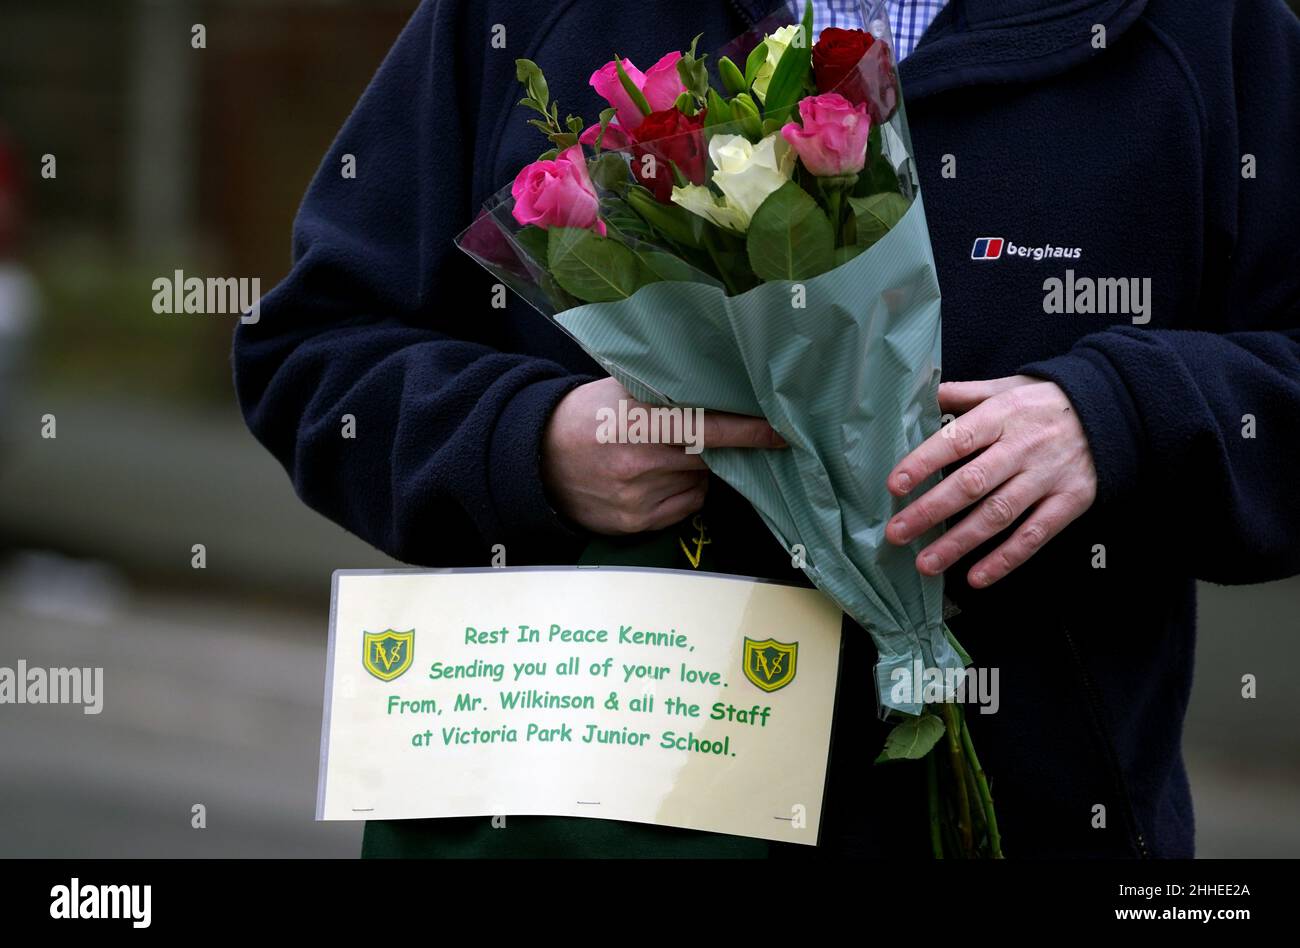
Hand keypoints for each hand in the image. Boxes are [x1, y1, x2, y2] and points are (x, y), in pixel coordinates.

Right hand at [541, 377, 785, 534]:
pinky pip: (685, 506)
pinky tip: (658, 478)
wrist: (537, 459)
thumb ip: (666, 395)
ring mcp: (636, 498)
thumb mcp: (619, 392)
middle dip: (722, 448)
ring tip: (664, 455)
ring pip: (699, 483)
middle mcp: (637, 463)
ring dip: (697, 470)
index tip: (780, 431)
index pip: (704, 427)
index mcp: (634, 422)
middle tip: (724, 436)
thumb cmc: (586, 416)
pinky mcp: (634, 524)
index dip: (746, 431)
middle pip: (707, 458)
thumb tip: (724, 396)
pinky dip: (684, 491)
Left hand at [885, 375, 1096, 587]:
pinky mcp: (1070, 501)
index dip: (925, 462)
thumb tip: (918, 396)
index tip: (896, 485)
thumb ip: (962, 394)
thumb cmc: (1044, 401)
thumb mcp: (1005, 387)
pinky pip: (1034, 535)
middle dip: (931, 510)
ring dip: (960, 543)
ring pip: (998, 514)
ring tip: (926, 563)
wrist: (1113, 410)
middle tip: (897, 533)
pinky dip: (1005, 559)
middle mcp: (1023, 447)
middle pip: (972, 483)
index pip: (957, 439)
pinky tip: (977, 577)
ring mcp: (1047, 476)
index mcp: (1002, 415)